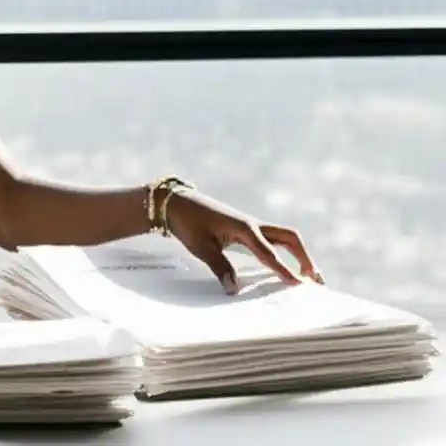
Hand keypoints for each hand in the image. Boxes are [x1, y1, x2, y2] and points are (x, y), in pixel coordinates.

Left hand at [165, 189, 323, 294]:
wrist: (176, 202)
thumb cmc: (187, 222)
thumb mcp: (200, 247)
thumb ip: (219, 266)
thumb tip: (233, 290)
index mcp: (244, 228)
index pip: (269, 252)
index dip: (284, 269)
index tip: (299, 284)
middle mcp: (252, 225)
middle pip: (289, 238)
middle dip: (304, 257)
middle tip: (315, 280)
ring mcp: (251, 227)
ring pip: (283, 238)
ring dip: (299, 254)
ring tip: (309, 276)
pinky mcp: (245, 230)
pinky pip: (272, 241)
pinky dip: (284, 253)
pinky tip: (285, 268)